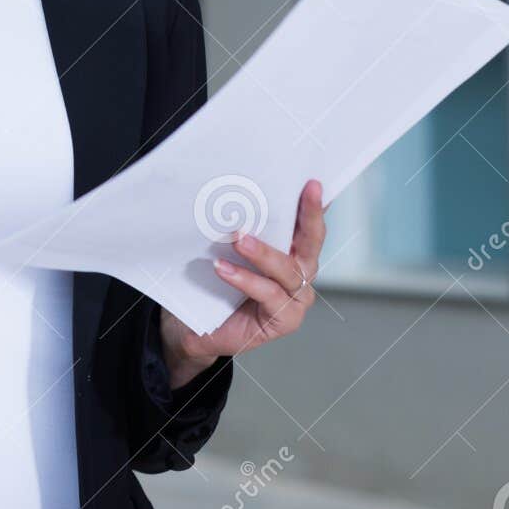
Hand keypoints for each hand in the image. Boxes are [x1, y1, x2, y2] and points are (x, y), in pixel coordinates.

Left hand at [159, 178, 325, 383]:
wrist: (195, 328)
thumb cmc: (213, 284)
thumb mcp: (224, 250)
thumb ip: (237, 228)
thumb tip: (225, 191)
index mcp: (292, 252)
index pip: (306, 224)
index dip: (313, 204)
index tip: (313, 181)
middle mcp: (301, 273)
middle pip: (312, 242)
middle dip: (310, 215)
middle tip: (305, 192)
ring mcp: (295, 298)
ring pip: (288, 270)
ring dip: (263, 252)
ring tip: (238, 239)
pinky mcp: (284, 319)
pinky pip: (269, 295)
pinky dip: (245, 279)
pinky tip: (222, 268)